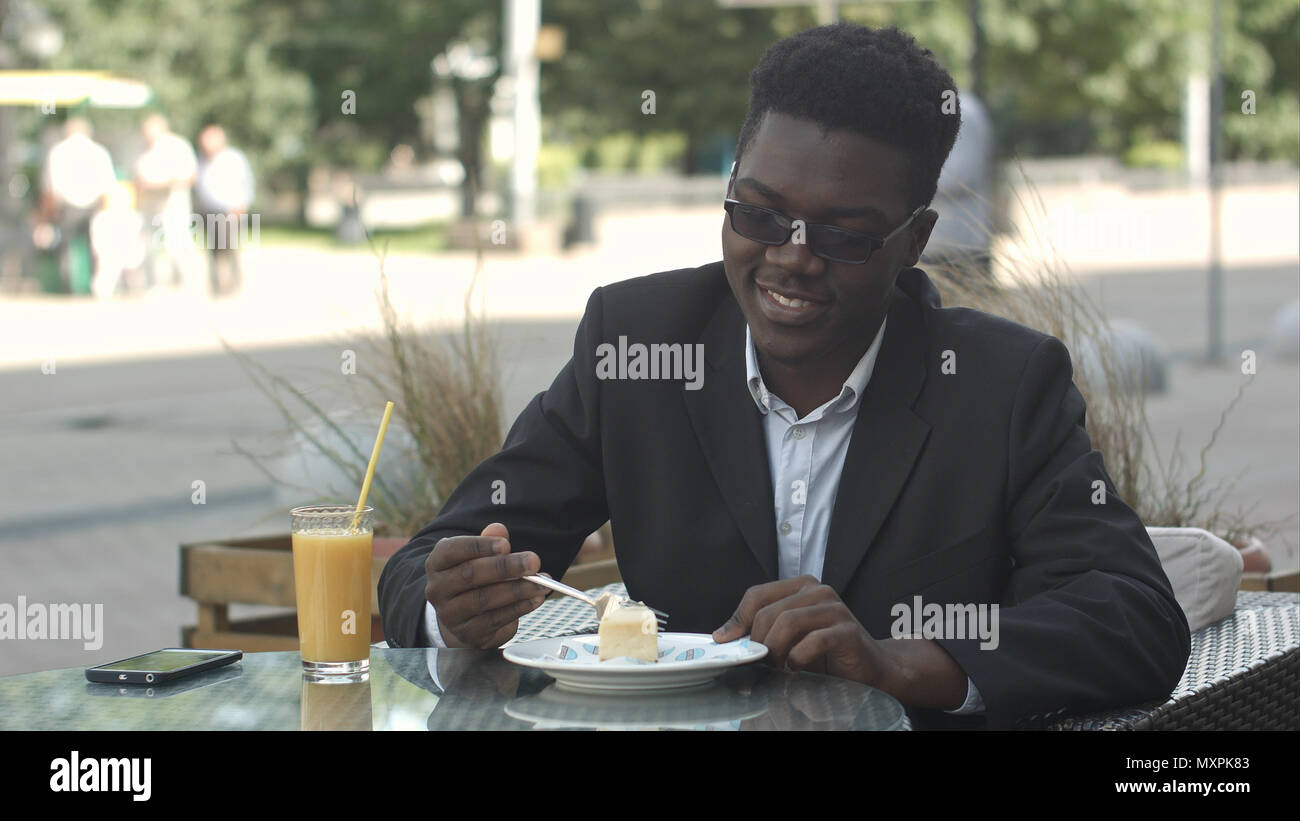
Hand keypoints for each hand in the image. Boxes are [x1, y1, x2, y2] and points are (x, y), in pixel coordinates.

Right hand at [424, 523, 546, 648]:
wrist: (463, 616)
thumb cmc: (474, 577)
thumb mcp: (478, 556)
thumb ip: (488, 541)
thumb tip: (499, 529)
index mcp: (437, 563)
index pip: (453, 550)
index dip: (479, 546)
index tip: (506, 544)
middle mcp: (437, 589)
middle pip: (470, 574)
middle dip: (506, 567)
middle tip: (533, 562)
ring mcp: (450, 614)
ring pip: (484, 599)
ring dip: (518, 590)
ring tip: (541, 583)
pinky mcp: (467, 633)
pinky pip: (495, 619)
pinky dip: (519, 608)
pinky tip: (535, 599)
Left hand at [713, 576, 970, 709]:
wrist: (871, 668)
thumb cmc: (824, 654)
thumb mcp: (788, 638)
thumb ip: (762, 632)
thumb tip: (722, 638)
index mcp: (800, 587)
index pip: (757, 595)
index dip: (737, 619)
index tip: (724, 641)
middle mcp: (818, 591)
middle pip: (768, 612)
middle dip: (758, 642)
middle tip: (759, 665)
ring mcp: (835, 608)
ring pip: (787, 622)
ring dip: (775, 651)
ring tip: (776, 668)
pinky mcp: (848, 629)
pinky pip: (813, 640)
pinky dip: (798, 657)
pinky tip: (795, 669)